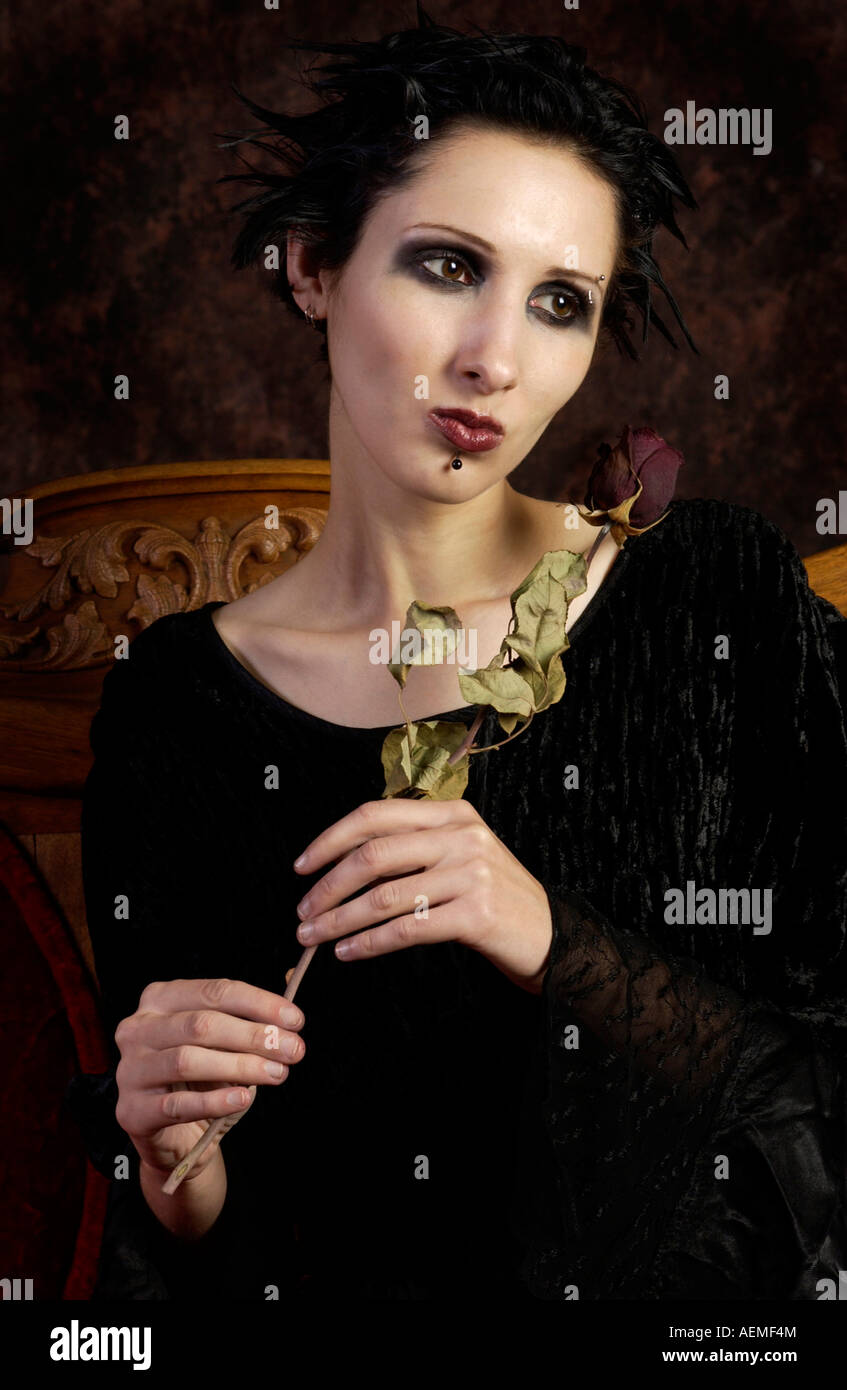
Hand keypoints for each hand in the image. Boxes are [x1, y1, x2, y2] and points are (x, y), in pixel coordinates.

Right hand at [113, 978, 305, 1178]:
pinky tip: (242, 1098)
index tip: (295, 1020)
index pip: (215, 991)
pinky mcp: (133, 1111)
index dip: (259, 1003)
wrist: (176, 1137)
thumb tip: (292, 975)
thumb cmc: (204, 1080)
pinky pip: (177, 1104)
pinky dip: (214, 1101)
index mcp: (160, 999)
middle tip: (293, 1050)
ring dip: (240, 1066)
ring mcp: (130, 1070)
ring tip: (276, 1073)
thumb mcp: (228, 1041)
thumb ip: (254, 1012)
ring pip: (189, 1060)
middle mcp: (138, 1028)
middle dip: (254, 1036)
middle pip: (202, 1024)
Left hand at [292, 799, 552, 993]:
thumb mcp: (460, 856)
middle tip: (302, 913)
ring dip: (339, 920)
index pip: (376, 815)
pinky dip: (369, 943)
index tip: (302, 866)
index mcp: (453, 814)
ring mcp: (472, 874)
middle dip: (328, 886)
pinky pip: (406, 929)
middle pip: (373, 854)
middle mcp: (462, 836)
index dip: (330, 839)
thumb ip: (412, 848)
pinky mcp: (476, 915)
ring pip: (384, 895)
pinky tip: (348, 952)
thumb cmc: (493, 898)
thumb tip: (341, 864)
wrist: (551, 935)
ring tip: (314, 937)